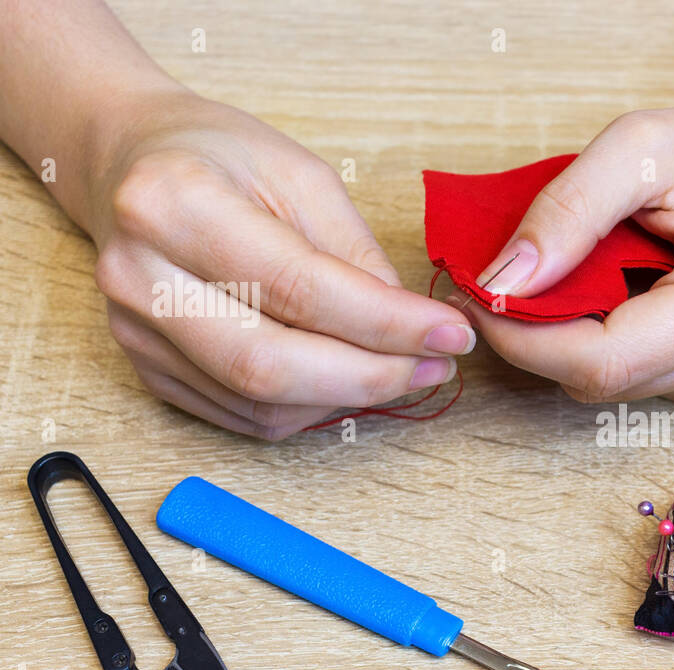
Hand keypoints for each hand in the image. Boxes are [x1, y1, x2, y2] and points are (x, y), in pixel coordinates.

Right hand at [86, 90, 472, 437]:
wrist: (128, 163)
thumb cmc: (219, 157)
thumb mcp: (302, 174)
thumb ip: (356, 255)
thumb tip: (410, 329)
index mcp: (173, 205)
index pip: (300, 290)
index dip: (387, 324)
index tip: (451, 335)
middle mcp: (141, 277)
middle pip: (271, 365)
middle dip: (371, 377)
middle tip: (435, 367)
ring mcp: (135, 332)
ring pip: (260, 403)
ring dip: (347, 398)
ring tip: (401, 368)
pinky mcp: (146, 369)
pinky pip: (244, 414)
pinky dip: (309, 406)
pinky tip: (346, 376)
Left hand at [461, 91, 673, 405]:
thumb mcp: (642, 145)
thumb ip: (568, 211)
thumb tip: (502, 283)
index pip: (601, 361)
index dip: (523, 338)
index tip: (480, 292)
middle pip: (600, 381)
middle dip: (541, 335)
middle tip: (515, 272)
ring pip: (611, 386)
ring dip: (571, 338)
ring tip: (580, 270)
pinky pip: (634, 378)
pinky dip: (604, 340)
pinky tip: (618, 292)